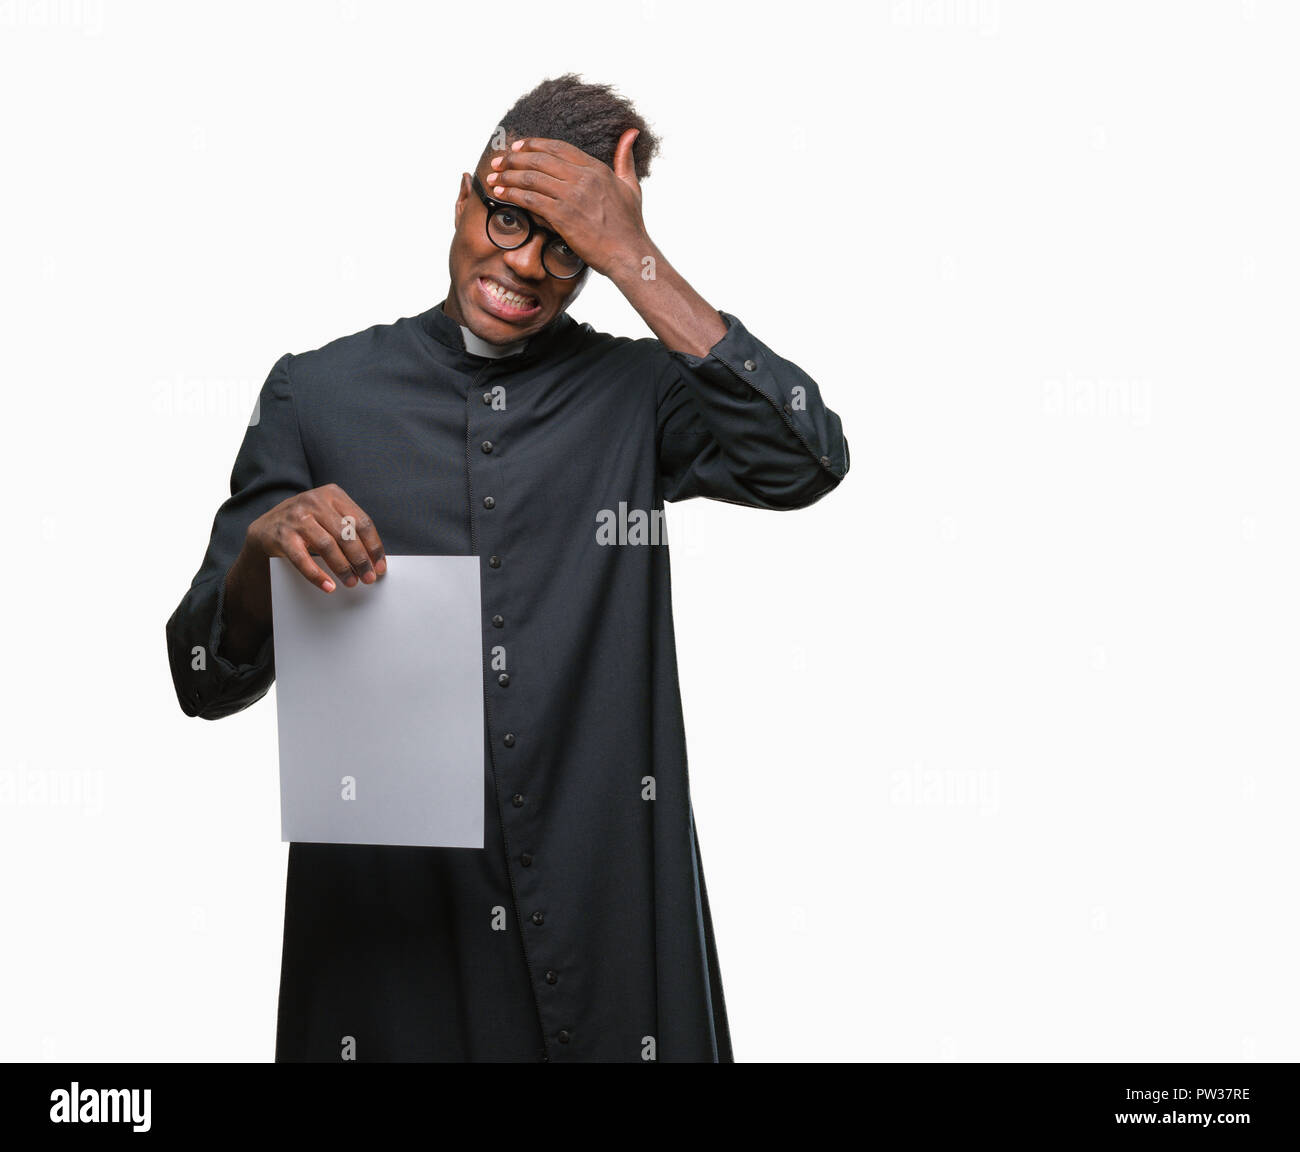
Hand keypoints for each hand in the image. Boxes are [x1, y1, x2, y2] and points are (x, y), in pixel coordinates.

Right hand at [245, 483, 386, 592]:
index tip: (380, 566)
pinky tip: (328, 586)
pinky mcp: (282, 535)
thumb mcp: (328, 516)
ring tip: (351, 582)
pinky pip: (302, 559)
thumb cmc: (306, 524)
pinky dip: (317, 575)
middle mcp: (314, 502)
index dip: (374, 547)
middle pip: (346, 534)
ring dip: (342, 568)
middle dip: (360, 560)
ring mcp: (297, 517)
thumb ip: (349, 528)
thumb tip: (373, 559)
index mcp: (333, 494)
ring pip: (327, 546)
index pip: (362, 522)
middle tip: (368, 578)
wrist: (266, 528)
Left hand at [485, 128, 648, 276]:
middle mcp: (583, 178)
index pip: (558, 148)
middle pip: (540, 159)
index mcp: (597, 168)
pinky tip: (501, 193)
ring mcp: (572, 196)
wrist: (628, 254)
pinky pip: (531, 199)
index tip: (518, 146)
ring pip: (531, 177)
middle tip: (498, 161)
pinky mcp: (563, 216)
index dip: (534, 144)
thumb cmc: (630, 225)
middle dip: (514, 158)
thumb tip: (630, 133)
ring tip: (493, 177)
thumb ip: (625, 158)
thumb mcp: (631, 186)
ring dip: (508, 175)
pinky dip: (512, 194)